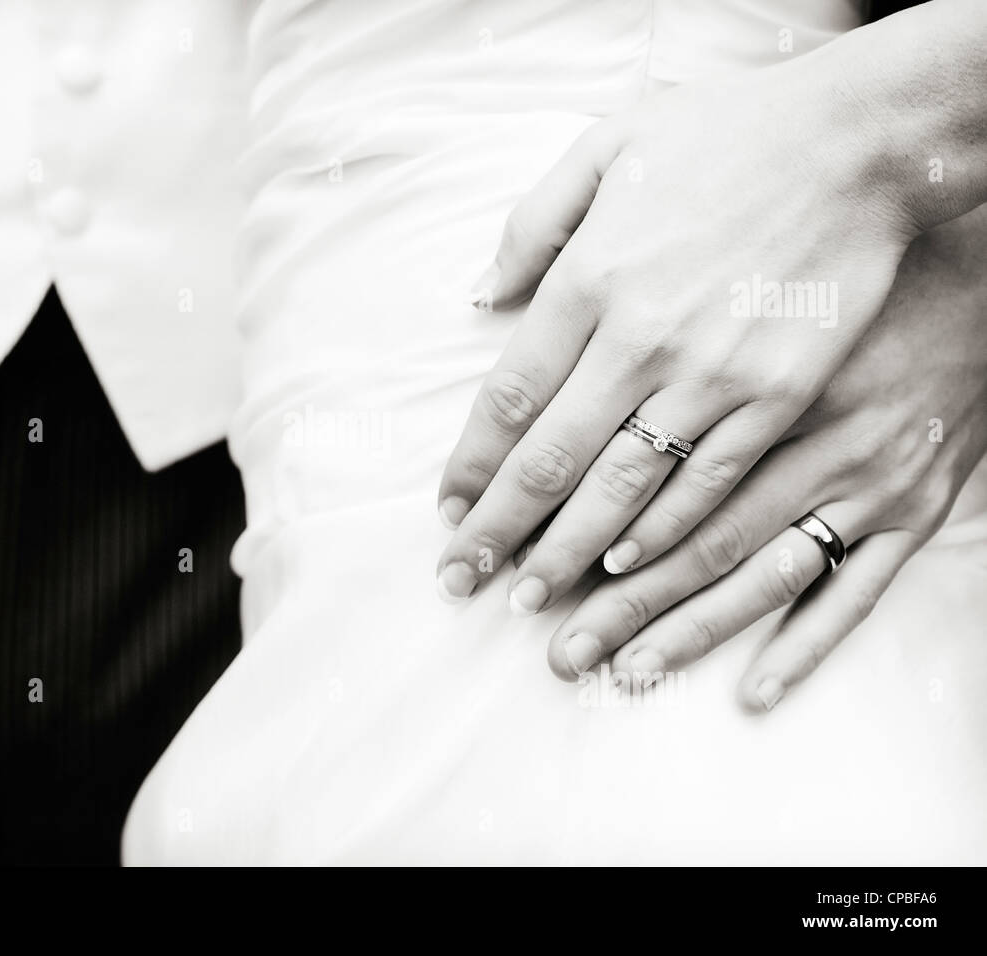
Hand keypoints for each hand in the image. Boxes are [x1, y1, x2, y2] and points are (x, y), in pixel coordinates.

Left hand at [434, 3, 986, 612]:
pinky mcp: (780, 396)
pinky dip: (659, 533)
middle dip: (499, 530)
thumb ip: (533, 223)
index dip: (471, 463)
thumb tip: (479, 296)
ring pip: (622, 489)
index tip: (447, 507)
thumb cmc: (727, 136)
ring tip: (529, 598)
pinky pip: (706, 485)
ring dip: (567, 551)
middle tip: (461, 580)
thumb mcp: (609, 146)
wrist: (860, 138)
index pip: (508, 397)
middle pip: (551, 459)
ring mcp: (714, 373)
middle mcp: (641, 336)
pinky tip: (621, 565)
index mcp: (591, 277)